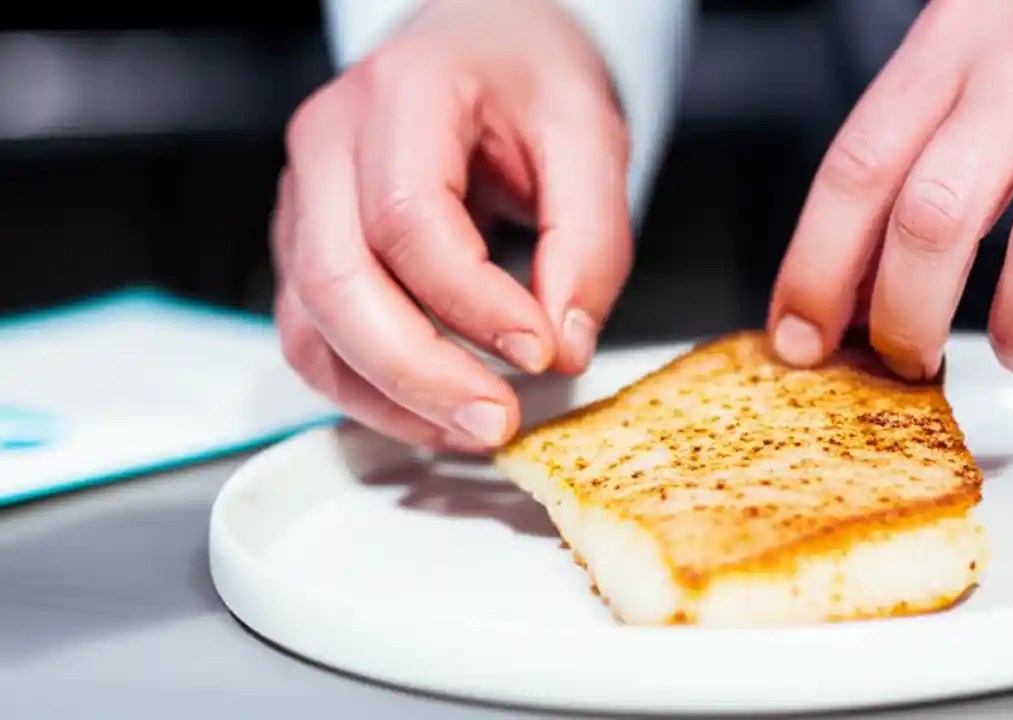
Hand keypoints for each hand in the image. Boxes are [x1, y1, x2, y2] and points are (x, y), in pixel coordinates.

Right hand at [272, 0, 630, 449]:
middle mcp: (327, 144)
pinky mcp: (307, 250)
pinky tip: (433, 413)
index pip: (409, 218)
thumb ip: (589, 237)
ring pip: (312, 326)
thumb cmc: (525, 77)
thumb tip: (566, 343)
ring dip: (390, 397)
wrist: (479, 46)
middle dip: (418, 372)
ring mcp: (303, 200)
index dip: (473, 302)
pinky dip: (369, 392)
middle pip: (339, 283)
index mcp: (398, 94)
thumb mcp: (587, 132)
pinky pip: (314, 339)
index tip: (541, 350)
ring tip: (472, 428)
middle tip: (496, 421)